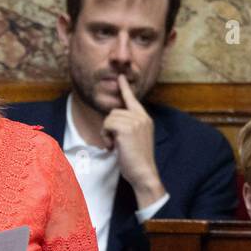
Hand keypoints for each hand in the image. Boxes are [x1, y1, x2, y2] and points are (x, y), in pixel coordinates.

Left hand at [102, 74, 165, 207]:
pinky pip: (107, 125)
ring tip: (116, 146)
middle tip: (116, 144)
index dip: (125, 88)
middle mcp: (141, 117)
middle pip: (114, 112)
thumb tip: (111, 122)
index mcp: (145, 119)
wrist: (144, 173)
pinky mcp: (127, 128)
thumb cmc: (137, 161)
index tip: (120, 77)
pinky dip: (106, 137)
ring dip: (107, 134)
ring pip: (109, 118)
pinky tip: (113, 147)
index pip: (132, 100)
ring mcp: (135, 121)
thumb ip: (127, 127)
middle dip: (109, 128)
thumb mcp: (134, 140)